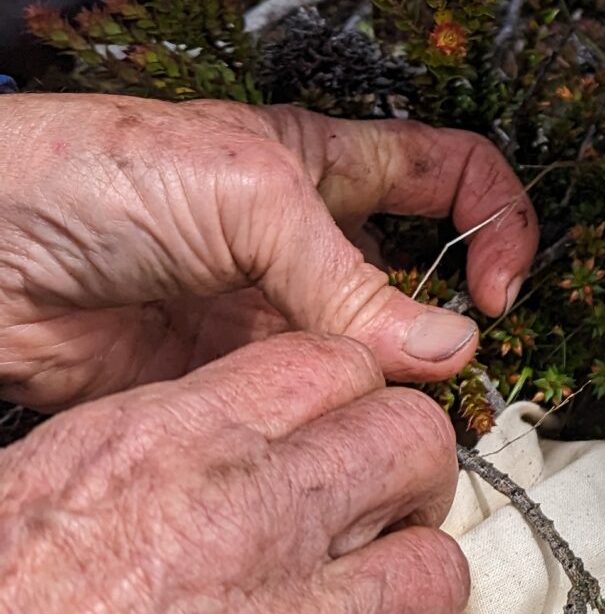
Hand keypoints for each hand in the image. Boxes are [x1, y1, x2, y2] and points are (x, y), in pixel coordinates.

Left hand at [0, 97, 536, 412]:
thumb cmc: (95, 172)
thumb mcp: (249, 197)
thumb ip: (350, 280)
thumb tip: (448, 349)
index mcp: (322, 166)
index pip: (449, 176)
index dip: (494, 224)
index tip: (499, 292)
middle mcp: (302, 243)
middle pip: (411, 289)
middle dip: (444, 337)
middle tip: (452, 388)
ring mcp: (260, 315)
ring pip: (356, 365)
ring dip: (382, 398)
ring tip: (389, 430)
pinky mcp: (216, 381)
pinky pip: (290, 416)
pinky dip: (316, 438)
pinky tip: (316, 447)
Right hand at [0, 333, 465, 613]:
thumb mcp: (15, 502)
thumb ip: (126, 454)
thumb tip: (190, 431)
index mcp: (160, 454)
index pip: (334, 368)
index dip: (354, 400)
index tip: (344, 435)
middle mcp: (242, 536)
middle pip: (413, 450)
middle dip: (410, 477)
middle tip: (381, 516)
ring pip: (438, 573)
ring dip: (409, 590)